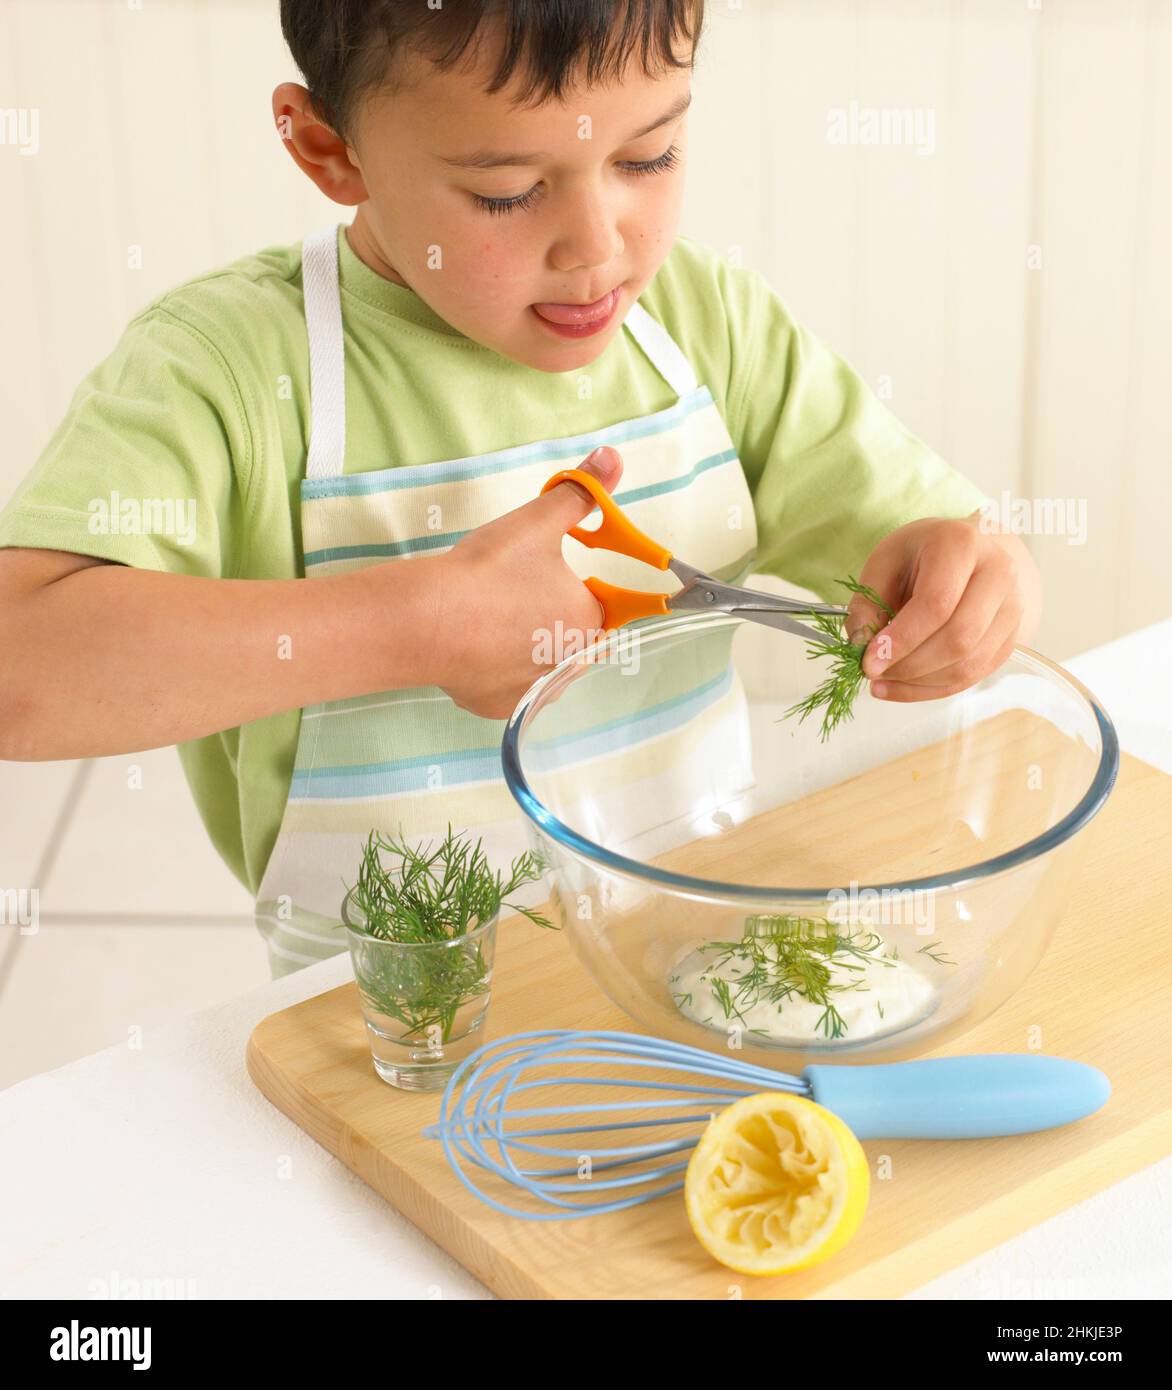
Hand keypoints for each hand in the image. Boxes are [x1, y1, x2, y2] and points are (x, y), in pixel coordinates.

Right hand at [431, 446, 622, 719]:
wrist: (425, 620)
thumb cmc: (486, 572)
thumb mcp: (537, 522)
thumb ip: (579, 493)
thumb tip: (612, 458)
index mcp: (587, 621)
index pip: (602, 610)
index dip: (578, 592)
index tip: (548, 581)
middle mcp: (567, 665)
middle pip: (573, 641)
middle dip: (553, 621)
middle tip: (515, 596)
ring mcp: (532, 690)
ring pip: (541, 667)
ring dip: (527, 648)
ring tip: (492, 620)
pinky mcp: (497, 707)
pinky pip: (506, 687)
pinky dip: (493, 670)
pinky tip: (474, 647)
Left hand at [844, 511, 1042, 702]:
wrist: (967, 556)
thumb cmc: (921, 556)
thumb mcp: (884, 563)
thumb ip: (867, 603)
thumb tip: (861, 645)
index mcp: (961, 544)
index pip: (936, 603)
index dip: (902, 639)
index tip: (869, 661)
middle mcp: (998, 573)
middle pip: (959, 637)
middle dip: (910, 665)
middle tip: (874, 672)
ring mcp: (1012, 607)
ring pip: (969, 663)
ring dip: (920, 682)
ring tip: (884, 680)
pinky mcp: (1011, 637)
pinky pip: (973, 675)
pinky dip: (933, 689)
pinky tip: (902, 686)